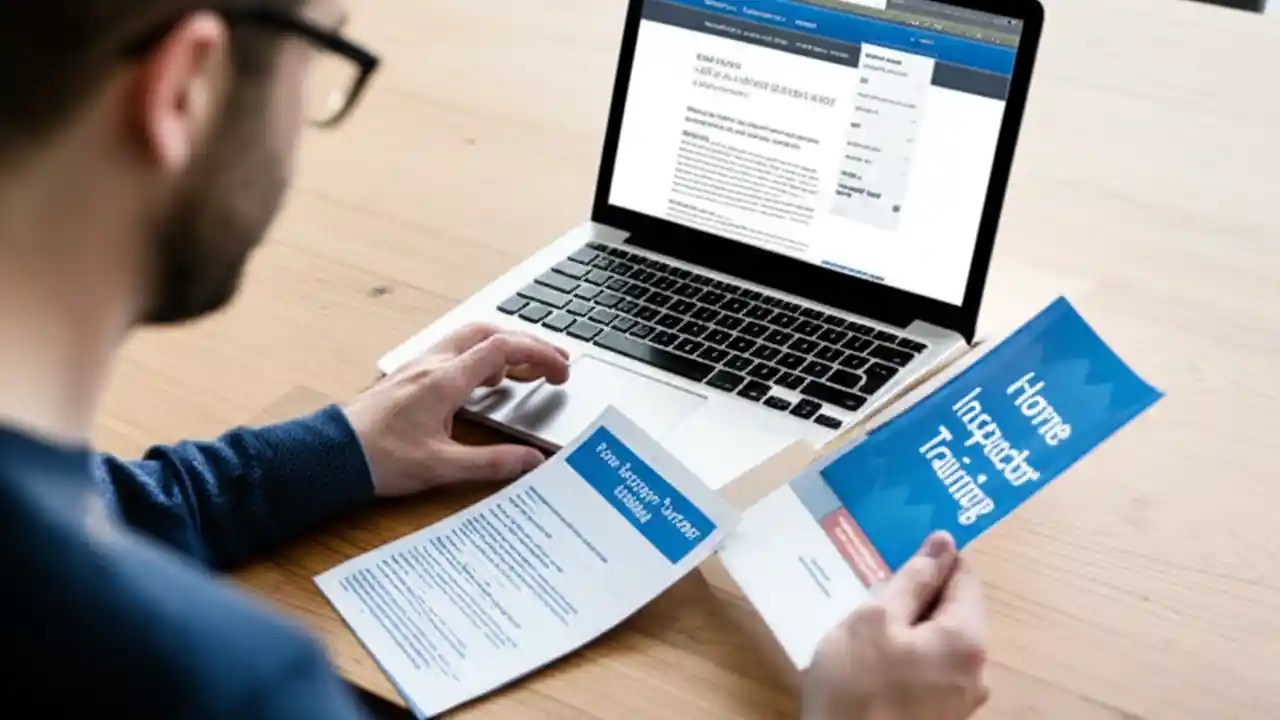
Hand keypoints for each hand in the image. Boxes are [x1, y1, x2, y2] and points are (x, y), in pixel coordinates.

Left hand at [343, 323, 569, 497]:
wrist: (331, 454)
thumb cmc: (379, 459)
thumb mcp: (441, 467)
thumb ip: (491, 463)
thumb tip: (531, 461)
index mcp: (444, 381)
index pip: (503, 349)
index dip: (539, 354)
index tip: (561, 370)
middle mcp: (432, 365)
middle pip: (489, 333)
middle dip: (527, 343)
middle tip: (554, 362)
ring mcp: (419, 367)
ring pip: (470, 339)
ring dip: (503, 347)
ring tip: (527, 371)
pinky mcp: (410, 377)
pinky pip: (454, 353)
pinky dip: (480, 358)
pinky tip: (486, 383)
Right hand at [802, 532, 988, 719]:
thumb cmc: (854, 686)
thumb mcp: (874, 618)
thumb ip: (913, 578)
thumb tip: (943, 541)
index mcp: (967, 638)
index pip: (964, 576)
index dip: (929, 562)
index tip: (893, 562)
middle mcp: (978, 670)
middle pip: (955, 611)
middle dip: (916, 599)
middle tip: (872, 600)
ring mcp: (963, 700)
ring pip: (940, 641)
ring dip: (909, 629)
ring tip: (867, 632)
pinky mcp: (943, 718)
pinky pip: (932, 669)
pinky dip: (908, 657)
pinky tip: (873, 663)